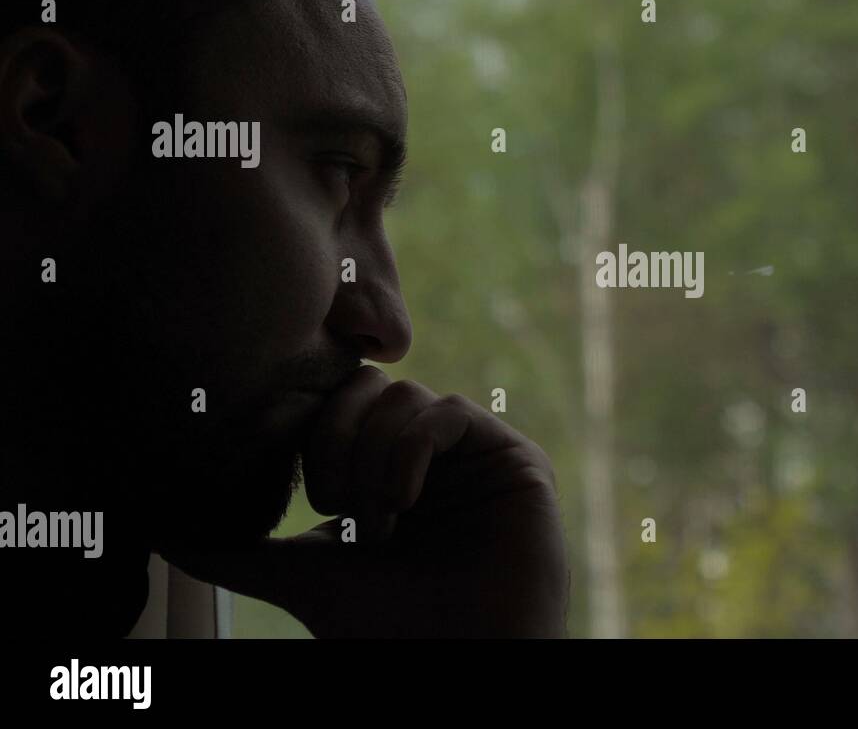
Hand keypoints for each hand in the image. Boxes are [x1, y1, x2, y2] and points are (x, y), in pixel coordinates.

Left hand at [162, 366, 568, 636]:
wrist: (456, 657)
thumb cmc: (388, 628)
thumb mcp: (302, 576)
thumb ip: (237, 551)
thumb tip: (158, 531)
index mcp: (385, 466)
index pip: (337, 406)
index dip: (311, 433)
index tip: (310, 498)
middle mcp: (430, 451)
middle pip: (365, 387)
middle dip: (337, 440)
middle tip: (338, 507)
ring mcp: (472, 452)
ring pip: (404, 394)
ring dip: (372, 455)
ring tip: (379, 520)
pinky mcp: (512, 456)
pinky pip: (448, 411)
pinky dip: (411, 448)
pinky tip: (404, 500)